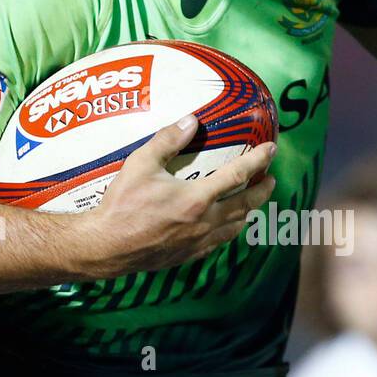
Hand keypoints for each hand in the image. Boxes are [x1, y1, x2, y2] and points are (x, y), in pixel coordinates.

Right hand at [78, 115, 275, 278]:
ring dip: (248, 212)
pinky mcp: (188, 256)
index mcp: (196, 199)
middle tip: (271, 179)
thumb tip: (191, 120)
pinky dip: (228, 231)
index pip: (237, 175)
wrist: (105, 247)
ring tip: (251, 202)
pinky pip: (218, 243)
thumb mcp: (140, 164)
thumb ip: (167, 140)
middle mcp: (204, 223)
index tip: (271, 149)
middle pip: (246, 205)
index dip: (257, 160)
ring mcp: (198, 243)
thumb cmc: (121, 205)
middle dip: (262, 191)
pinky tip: (224, 226)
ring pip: (235, 227)